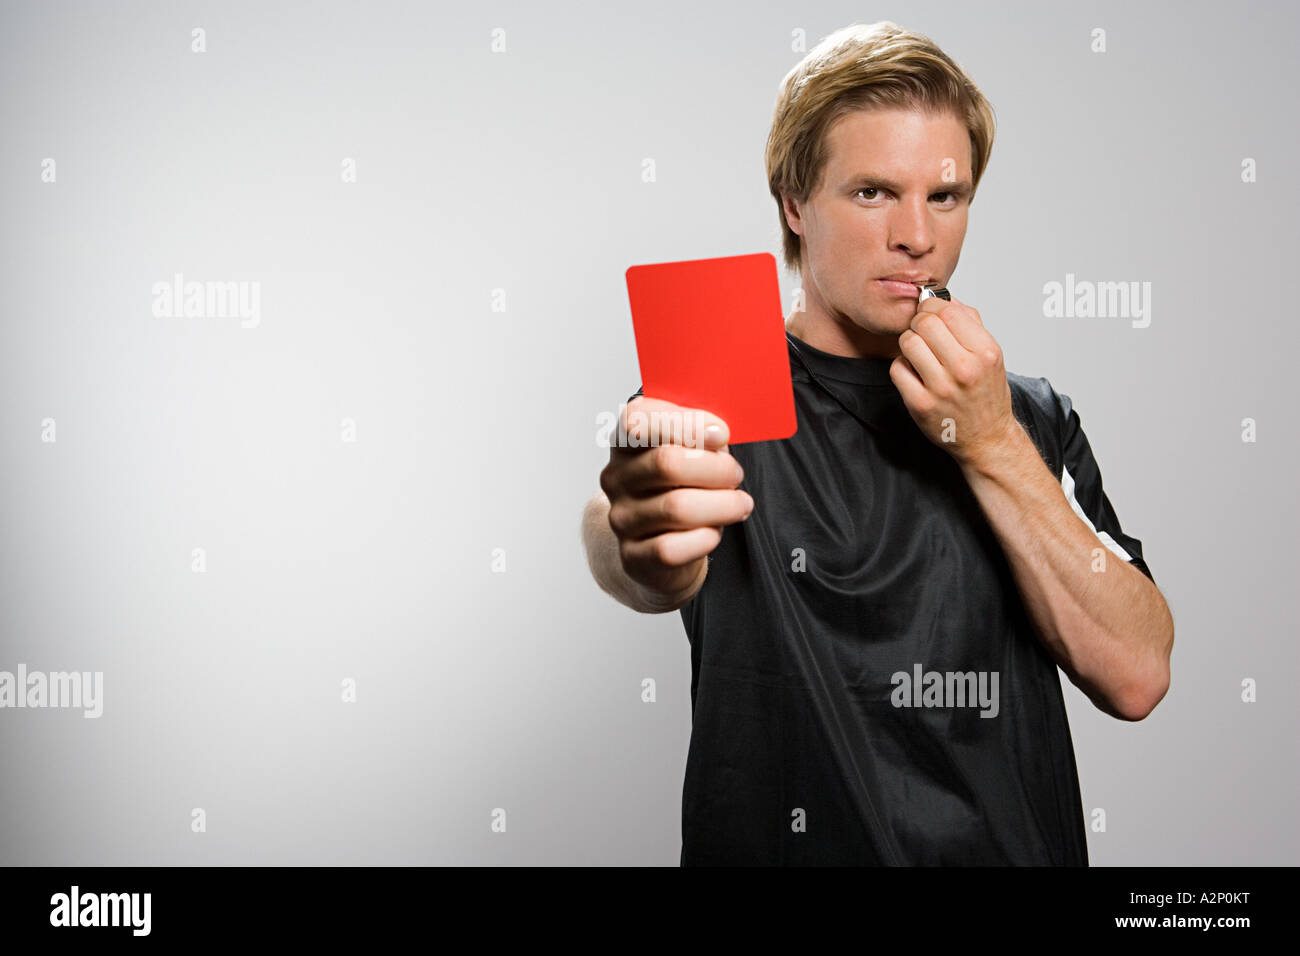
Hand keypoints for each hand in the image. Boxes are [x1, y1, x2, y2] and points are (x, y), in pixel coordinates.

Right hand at [599, 396, 752, 601]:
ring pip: (677, 508)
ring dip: (722, 505)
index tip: (721, 434)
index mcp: (626, 441)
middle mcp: (616, 477)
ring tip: (739, 504)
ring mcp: (621, 518)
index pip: (639, 419)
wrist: (665, 544)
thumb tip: (717, 433)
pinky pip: (672, 547)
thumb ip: (701, 435)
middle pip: (667, 463)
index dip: (684, 423)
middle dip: (716, 468)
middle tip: (735, 474)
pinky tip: (714, 531)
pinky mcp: (632, 555)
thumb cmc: (684, 487)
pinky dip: (705, 538)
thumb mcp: (693, 450)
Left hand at [889, 294, 1020, 468]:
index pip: (947, 311)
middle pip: (924, 323)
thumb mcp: (991, 354)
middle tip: (924, 332)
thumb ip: (970, 322)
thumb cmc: (986, 393)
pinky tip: (915, 373)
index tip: (931, 311)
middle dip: (919, 322)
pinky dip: (903, 367)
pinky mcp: (920, 404)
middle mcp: (965, 369)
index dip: (933, 306)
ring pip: (908, 342)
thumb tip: (943, 298)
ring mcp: (941, 388)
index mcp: (985, 352)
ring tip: (920, 353)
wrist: (987, 437)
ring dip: (909, 343)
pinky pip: (897, 368)